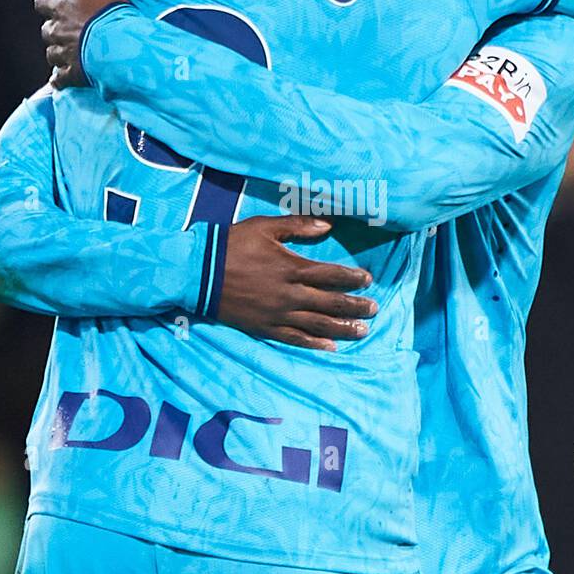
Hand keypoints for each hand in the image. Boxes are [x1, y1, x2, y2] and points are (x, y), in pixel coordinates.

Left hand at [36, 0, 126, 87]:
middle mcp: (58, 31)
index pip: (42, 2)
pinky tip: (65, 78)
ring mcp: (64, 54)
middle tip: (69, 30)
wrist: (120, 44)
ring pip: (51, 54)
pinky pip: (59, 79)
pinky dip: (60, 79)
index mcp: (61, 8)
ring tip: (72, 52)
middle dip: (54, 30)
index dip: (47, 3)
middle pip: (46, 30)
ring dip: (58, 53)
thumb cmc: (110, 11)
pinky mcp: (73, 74)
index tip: (54, 4)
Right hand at [220, 215, 377, 350]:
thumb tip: (328, 226)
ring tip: (362, 331)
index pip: (331, 274)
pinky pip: (294, 338)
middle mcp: (290, 294)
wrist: (198, 273)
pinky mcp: (265, 328)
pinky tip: (330, 348)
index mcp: (292, 267)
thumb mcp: (264, 227)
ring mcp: (278, 313)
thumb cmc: (231, 245)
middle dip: (355, 306)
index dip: (352, 278)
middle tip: (374, 309)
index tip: (368, 281)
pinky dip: (314, 344)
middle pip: (331, 302)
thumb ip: (298, 226)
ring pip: (318, 324)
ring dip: (342, 328)